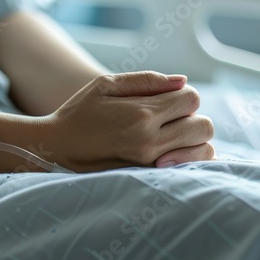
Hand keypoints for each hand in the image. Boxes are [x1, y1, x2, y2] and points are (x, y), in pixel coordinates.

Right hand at [37, 71, 213, 172]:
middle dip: (192, 117)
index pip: (191, 99)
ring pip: (204, 151)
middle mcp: (150, 142)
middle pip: (204, 126)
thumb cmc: (78, 113)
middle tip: (170, 118)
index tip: (166, 99)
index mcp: (141, 114)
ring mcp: (151, 165)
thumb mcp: (104, 85)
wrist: (55, 151)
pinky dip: (189, 159)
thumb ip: (146, 80)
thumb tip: (182, 82)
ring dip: (194, 140)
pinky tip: (172, 152)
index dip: (182, 95)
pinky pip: (190, 170)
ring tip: (171, 136)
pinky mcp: (150, 180)